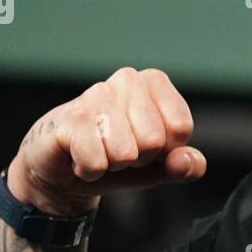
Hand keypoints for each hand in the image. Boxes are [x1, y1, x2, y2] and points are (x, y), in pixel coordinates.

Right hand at [6, 67, 204, 216]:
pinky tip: (80, 157)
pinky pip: (97, 163)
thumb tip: (187, 162)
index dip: (166, 150)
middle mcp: (127, 80)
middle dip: (139, 159)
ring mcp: (96, 95)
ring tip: (100, 152)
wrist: (64, 171)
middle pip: (154, 141)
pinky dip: (90, 171)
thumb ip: (186, 165)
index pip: (180, 128)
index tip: (146, 146)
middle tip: (119, 150)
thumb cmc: (116, 159)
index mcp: (154, 83)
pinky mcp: (70, 118)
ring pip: (126, 153)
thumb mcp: (160, 166)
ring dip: (113, 165)